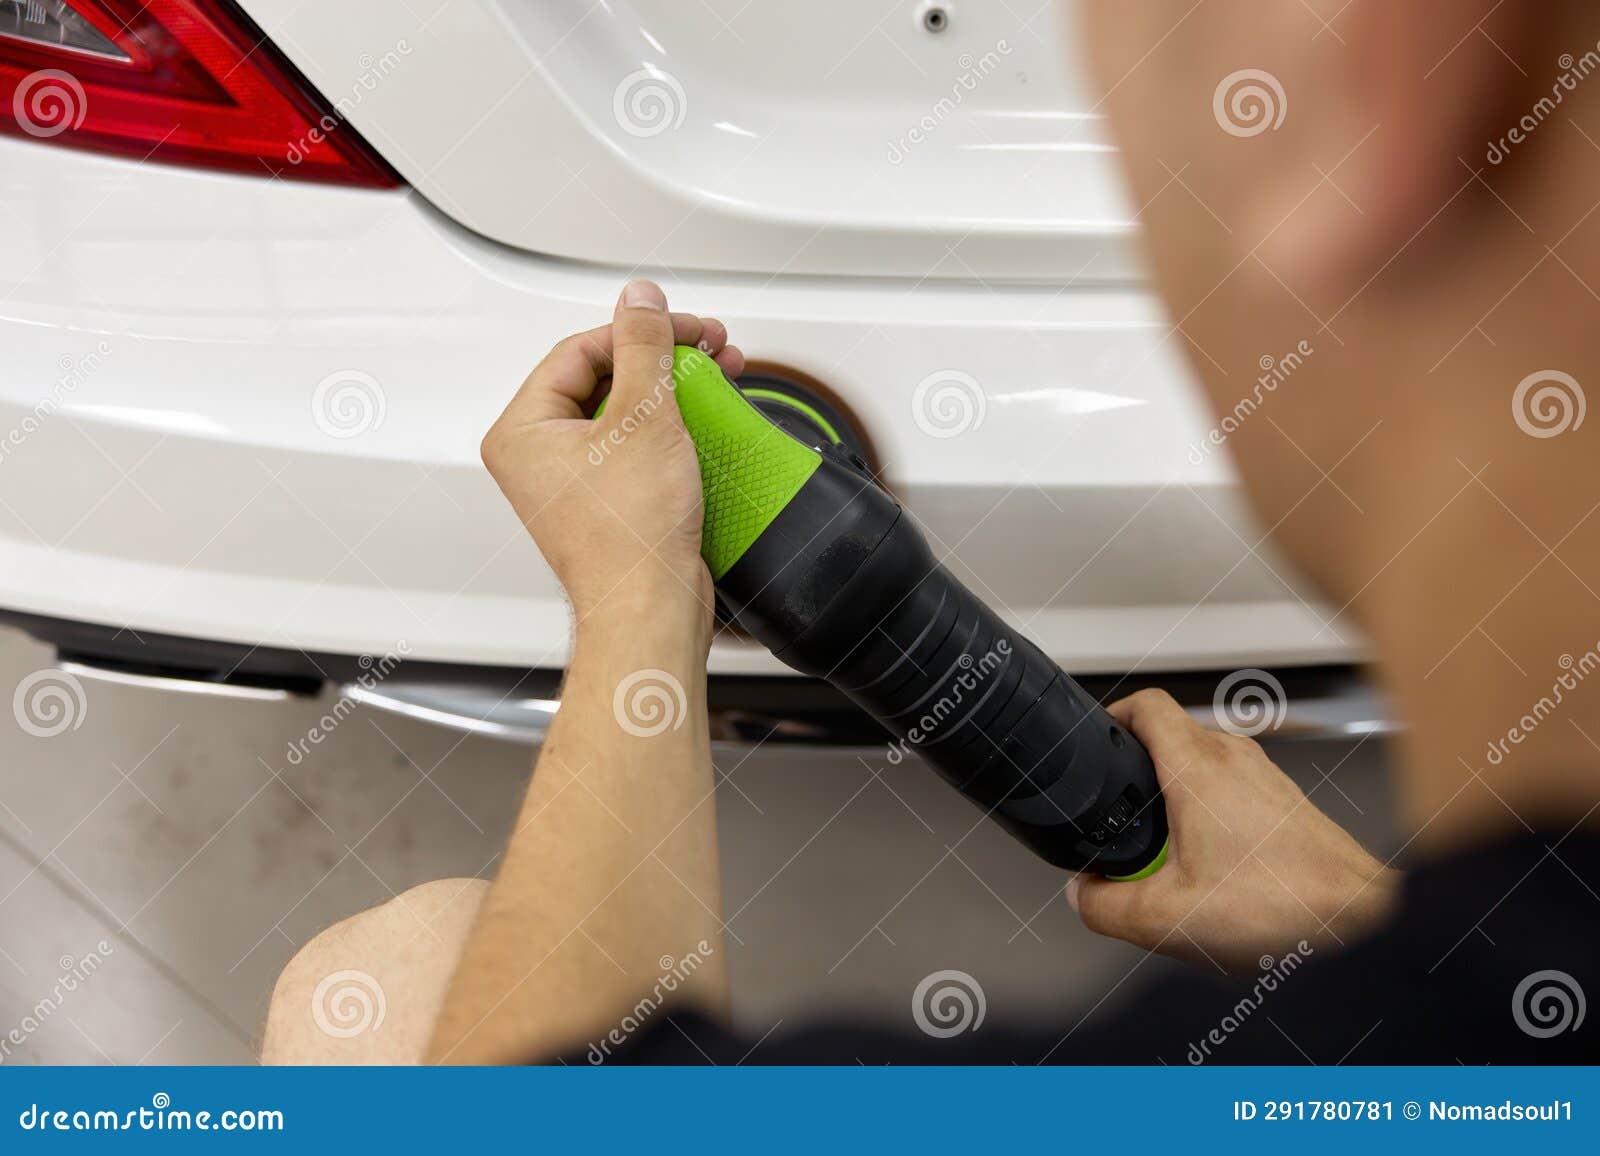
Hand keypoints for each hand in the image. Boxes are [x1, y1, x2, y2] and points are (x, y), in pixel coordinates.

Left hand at [480, 280, 742, 630]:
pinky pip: (636, 448)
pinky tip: (704, 423)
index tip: (681, 327)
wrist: (649, 609)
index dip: (638, 332)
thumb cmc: (630, 537)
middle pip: (604, 378)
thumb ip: (643, 347)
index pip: (580, 351)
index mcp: (522, 431)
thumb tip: (639, 301)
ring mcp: (572, 483)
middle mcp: (538, 457)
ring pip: (624, 413)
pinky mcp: (607, 504)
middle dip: (664, 359)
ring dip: (674, 391)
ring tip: (716, 378)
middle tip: (706, 348)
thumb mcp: (644, 417)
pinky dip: (671, 430)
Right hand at [1067, 689, 1399, 974]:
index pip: (1146, 705)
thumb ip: (1107, 906)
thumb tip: (1083, 895)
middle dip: (1138, 765)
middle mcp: (1234, 758)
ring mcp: (1265, 775)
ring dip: (1176, 791)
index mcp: (1198, 767)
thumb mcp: (1168, 918)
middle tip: (1119, 804)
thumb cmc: (1284, 905)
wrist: (1358, 918)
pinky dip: (1209, 809)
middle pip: (1171, 734)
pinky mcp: (1285, 799)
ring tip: (1163, 841)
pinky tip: (1209, 861)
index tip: (1095, 737)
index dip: (1112, 714)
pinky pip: (1232, 786)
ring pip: (1204, 761)